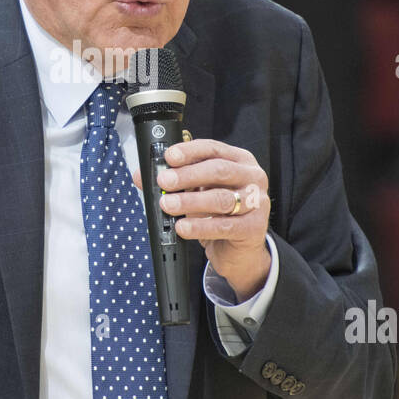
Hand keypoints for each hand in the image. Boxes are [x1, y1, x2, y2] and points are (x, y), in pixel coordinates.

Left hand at [132, 138, 271, 301]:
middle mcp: (251, 177)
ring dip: (190, 201)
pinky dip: (200, 227)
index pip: (214, 148)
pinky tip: (183, 227)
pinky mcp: (254, 227)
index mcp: (238, 160)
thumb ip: (173, 182)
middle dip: (187, 175)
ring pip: (221, 198)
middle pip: (219, 170)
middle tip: (164, 181)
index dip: (190, 151)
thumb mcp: (196, 192)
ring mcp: (256, 202)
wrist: (239, 250)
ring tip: (167, 204)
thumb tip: (142, 176)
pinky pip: (224, 226)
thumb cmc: (219, 214)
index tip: (169, 156)